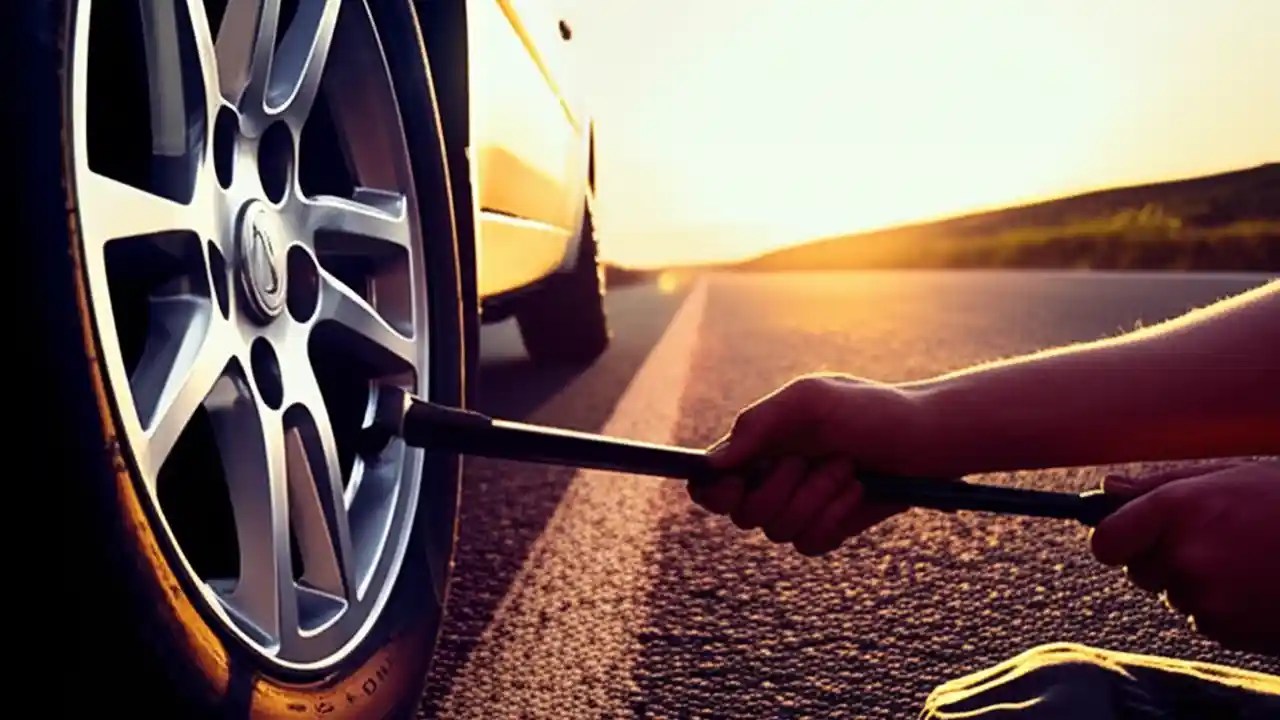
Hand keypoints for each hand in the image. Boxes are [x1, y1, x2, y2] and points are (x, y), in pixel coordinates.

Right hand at [690, 374, 927, 555]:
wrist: (927, 438)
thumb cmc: (870, 409)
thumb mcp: (810, 400)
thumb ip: (757, 425)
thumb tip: (713, 464)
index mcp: (760, 446)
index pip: (710, 482)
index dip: (712, 490)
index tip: (732, 485)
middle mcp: (772, 479)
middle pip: (742, 513)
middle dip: (781, 488)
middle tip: (815, 459)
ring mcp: (800, 507)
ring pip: (777, 530)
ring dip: (816, 498)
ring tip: (848, 469)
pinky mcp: (828, 528)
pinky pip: (809, 543)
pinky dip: (834, 517)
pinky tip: (858, 492)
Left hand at [1091, 461, 1279, 654]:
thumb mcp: (1227, 476)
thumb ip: (1160, 485)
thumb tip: (1106, 488)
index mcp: (1177, 508)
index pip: (1106, 541)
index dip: (1114, 540)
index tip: (1127, 538)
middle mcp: (1183, 554)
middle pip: (1138, 570)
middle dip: (1162, 557)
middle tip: (1214, 539)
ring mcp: (1205, 596)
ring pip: (1173, 595)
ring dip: (1196, 582)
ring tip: (1246, 560)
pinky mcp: (1226, 629)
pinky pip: (1203, 619)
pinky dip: (1222, 608)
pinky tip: (1257, 585)